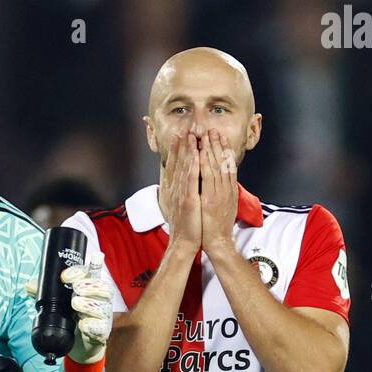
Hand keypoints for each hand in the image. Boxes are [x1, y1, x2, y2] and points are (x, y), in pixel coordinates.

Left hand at [24, 256, 114, 365]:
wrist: (79, 345)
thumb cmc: (71, 320)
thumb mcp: (57, 305)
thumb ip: (45, 294)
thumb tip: (29, 286)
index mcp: (90, 289)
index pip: (91, 273)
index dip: (79, 272)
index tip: (64, 277)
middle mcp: (100, 301)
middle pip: (104, 287)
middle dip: (88, 286)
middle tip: (75, 291)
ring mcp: (104, 316)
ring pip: (103, 306)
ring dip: (88, 305)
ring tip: (76, 306)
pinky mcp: (103, 332)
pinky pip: (101, 327)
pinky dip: (90, 325)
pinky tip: (82, 325)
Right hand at [160, 132, 201, 250]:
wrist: (184, 243)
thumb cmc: (186, 226)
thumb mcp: (181, 206)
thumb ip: (182, 192)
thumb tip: (183, 181)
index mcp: (175, 190)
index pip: (176, 166)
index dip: (176, 150)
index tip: (179, 135)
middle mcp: (176, 189)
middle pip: (179, 163)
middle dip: (181, 145)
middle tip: (184, 128)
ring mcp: (182, 194)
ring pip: (185, 168)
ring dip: (187, 150)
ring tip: (190, 135)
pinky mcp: (189, 200)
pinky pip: (191, 180)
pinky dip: (193, 166)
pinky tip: (195, 155)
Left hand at [200, 129, 238, 255]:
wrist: (218, 243)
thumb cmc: (218, 227)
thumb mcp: (224, 206)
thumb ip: (223, 192)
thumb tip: (222, 182)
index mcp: (229, 190)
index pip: (227, 166)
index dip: (224, 150)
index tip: (220, 137)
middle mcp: (226, 189)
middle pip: (222, 162)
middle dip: (217, 145)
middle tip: (213, 129)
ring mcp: (218, 194)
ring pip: (215, 166)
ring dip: (210, 149)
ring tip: (206, 135)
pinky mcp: (210, 200)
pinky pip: (207, 178)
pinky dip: (204, 164)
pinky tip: (200, 153)